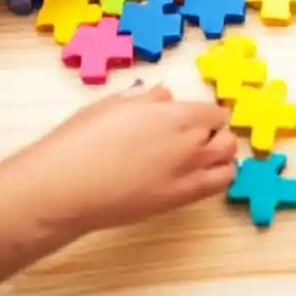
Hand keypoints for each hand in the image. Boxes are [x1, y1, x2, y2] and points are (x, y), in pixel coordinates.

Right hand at [0, 86, 235, 295]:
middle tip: (195, 138)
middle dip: (214, 134)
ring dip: (220, 156)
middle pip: (224, 135)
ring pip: (228, 160)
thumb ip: (148, 100)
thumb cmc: (82, 140)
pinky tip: (199, 176)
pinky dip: (217, 177)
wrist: (67, 185)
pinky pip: (218, 185)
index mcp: (172, 115)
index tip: (194, 119)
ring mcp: (187, 173)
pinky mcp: (179, 199)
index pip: (212, 112)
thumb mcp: (113, 105)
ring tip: (200, 158)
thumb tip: (165, 96)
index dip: (204, 115)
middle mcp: (188, 143)